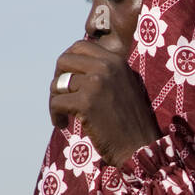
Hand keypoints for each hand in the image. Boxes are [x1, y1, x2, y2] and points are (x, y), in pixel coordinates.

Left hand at [49, 40, 161, 167]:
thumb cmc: (130, 122)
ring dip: (54, 100)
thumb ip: (104, 72)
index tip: (67, 79)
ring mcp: (96, 83)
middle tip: (61, 96)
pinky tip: (63, 124)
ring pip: (57, 84)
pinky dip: (55, 115)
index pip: (80, 46)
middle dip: (57, 78)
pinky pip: (56, 102)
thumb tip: (73, 66)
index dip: (68, 62)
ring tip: (62, 115)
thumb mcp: (123, 86)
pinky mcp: (86, 103)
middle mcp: (107, 67)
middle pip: (64, 60)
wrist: (140, 147)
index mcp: (116, 60)